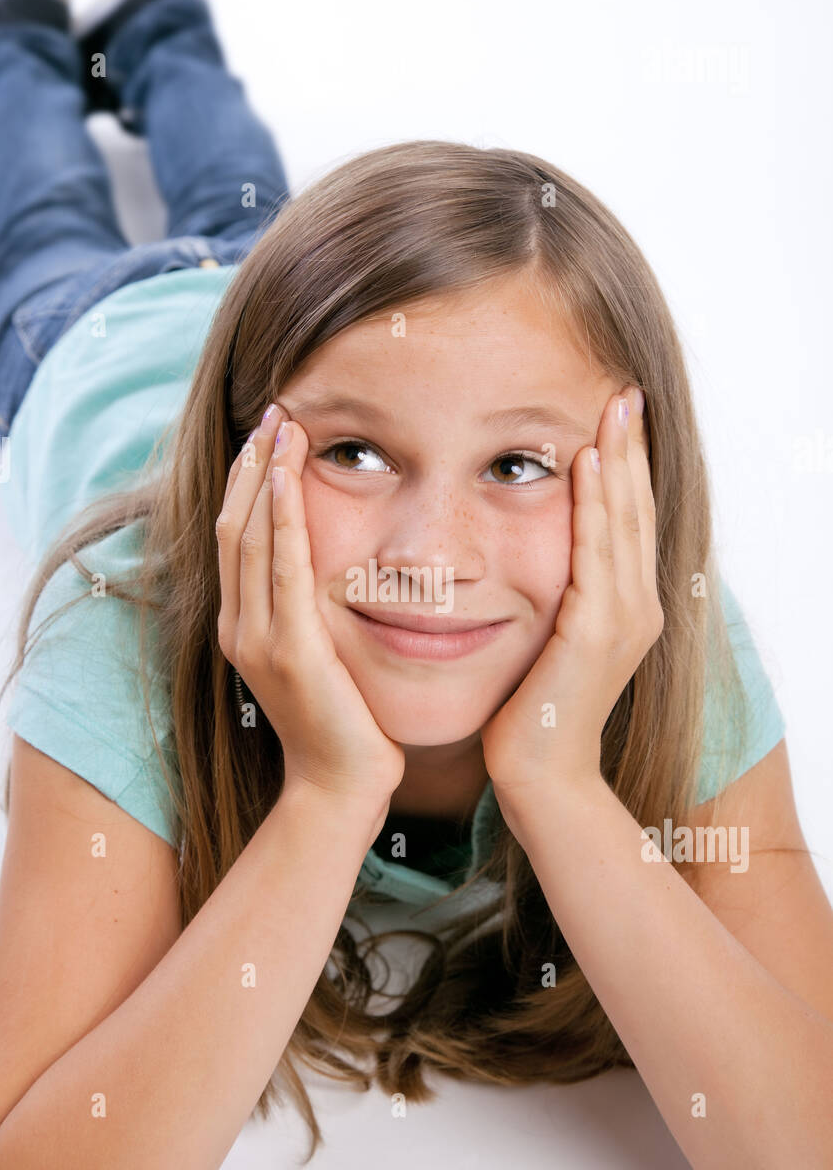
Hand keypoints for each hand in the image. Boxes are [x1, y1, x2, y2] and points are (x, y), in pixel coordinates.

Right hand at [216, 403, 406, 805]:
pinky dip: (280, 515)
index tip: (267, 437)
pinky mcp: (289, 647)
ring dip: (263, 475)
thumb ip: (312, 616)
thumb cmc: (344, 724)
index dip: (247, 484)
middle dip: (251, 465)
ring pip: (248, 536)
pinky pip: (281, 566)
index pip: (237, 539)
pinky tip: (287, 475)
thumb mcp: (320, 659)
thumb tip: (333, 573)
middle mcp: (239, 627)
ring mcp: (257, 637)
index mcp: (243, 627)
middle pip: (233, 526)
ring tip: (281, 424)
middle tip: (273, 410)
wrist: (342, 786)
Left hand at [479, 386, 662, 809]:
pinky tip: (584, 466)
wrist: (540, 776)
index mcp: (628, 608)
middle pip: (636, 511)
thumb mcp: (549, 643)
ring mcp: (624, 621)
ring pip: (623, 524)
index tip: (617, 417)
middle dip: (631, 450)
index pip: (627, 522)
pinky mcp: (596, 633)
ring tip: (611, 411)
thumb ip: (554, 599)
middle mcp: (637, 608)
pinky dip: (593, 507)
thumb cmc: (532, 713)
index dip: (627, 468)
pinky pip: (595, 554)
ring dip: (618, 463)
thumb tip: (531, 560)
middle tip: (624, 393)